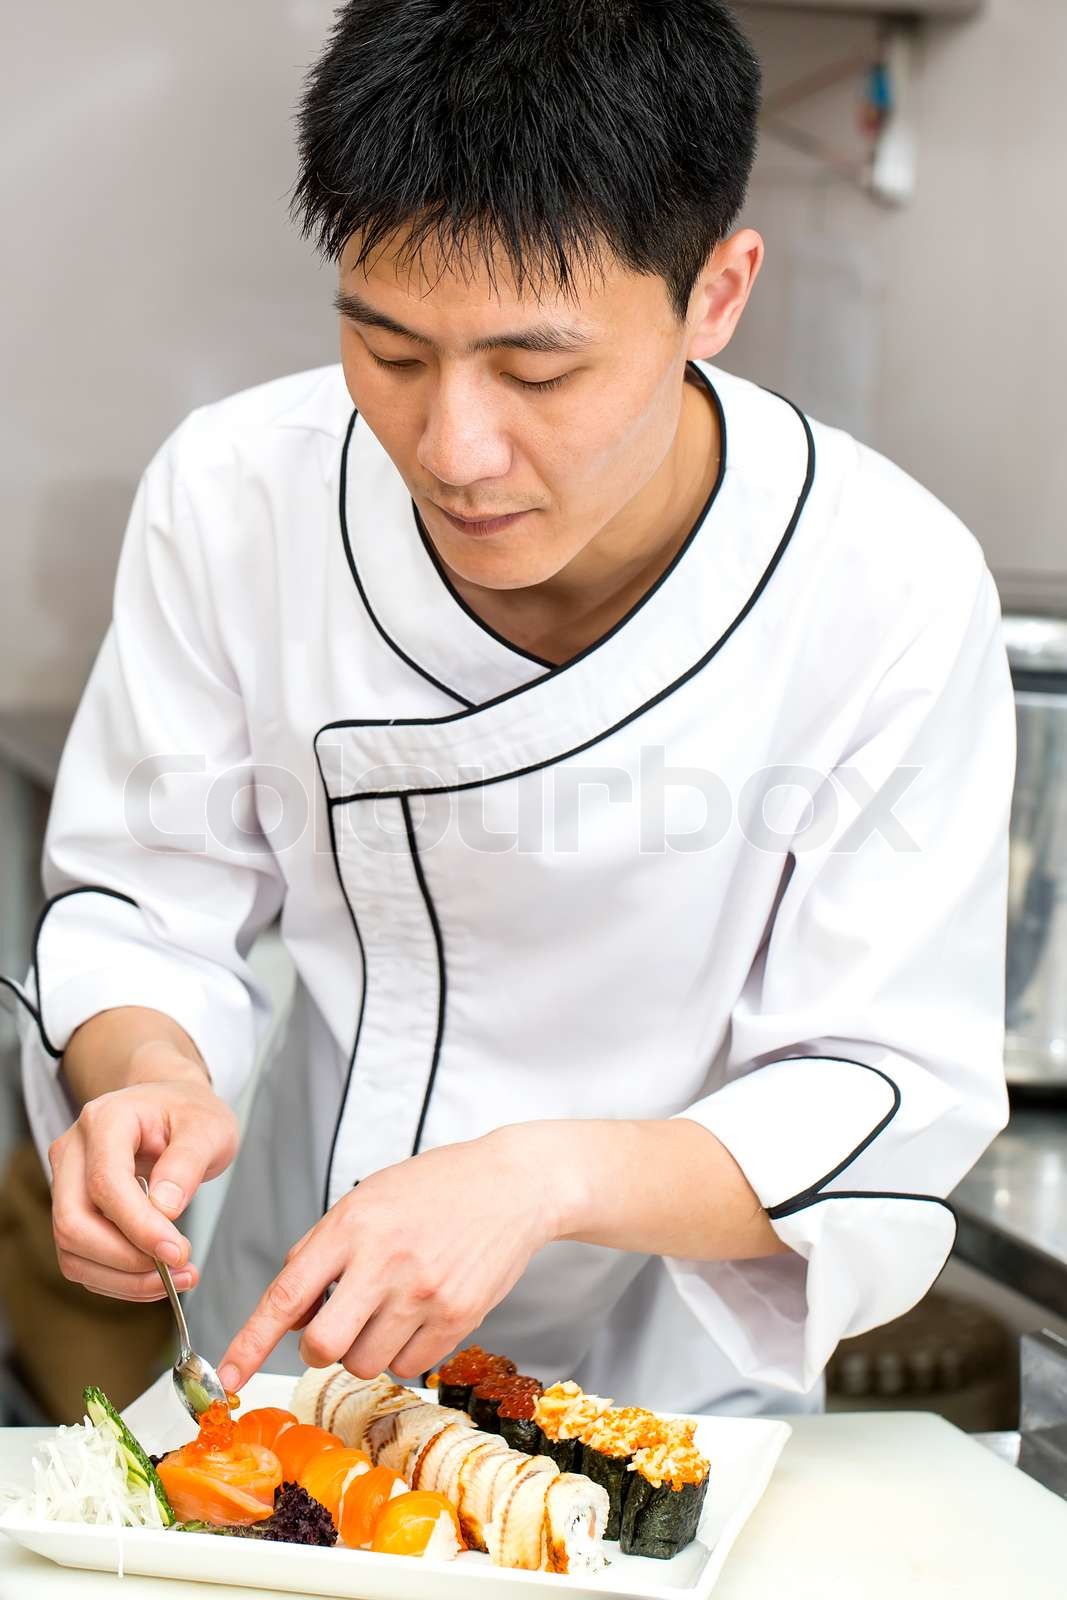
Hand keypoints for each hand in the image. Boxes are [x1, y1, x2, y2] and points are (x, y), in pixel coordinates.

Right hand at [48, 1046, 239, 1301]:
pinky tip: (156, 1276)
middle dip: (126, 1259)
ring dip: (123, 1277)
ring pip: (72, 1248)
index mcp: (105, 1120)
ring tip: (177, 1277)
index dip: (139, 1226)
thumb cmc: (188, 1113)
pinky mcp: (72, 1211)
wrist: (172, 1108)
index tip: (177, 1252)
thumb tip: (165, 1210)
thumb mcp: (208, 1127)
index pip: (106, 1183)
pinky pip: (81, 1259)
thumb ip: (188, 1163)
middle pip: (74, 1222)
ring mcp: (65, 1183)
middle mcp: (73, 1152)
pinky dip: (117, 1278)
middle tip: (178, 1267)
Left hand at [217, 1128, 562, 1389]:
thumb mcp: (366, 1200)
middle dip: (319, 1347)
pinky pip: (409, 1366)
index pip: (287, 1296)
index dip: (250, 1343)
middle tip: (337, 1324)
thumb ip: (322, 1252)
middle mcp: (385, 1263)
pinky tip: (419, 1314)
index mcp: (352, 1226)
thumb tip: (291, 1315)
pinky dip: (403, 1352)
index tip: (226, 1376)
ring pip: (365, 1363)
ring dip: (365, 1349)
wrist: (512, 1184)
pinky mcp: (459, 1318)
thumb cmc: (434, 1188)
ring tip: (390, 1307)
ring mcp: (424, 1294)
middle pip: (323, 1347)